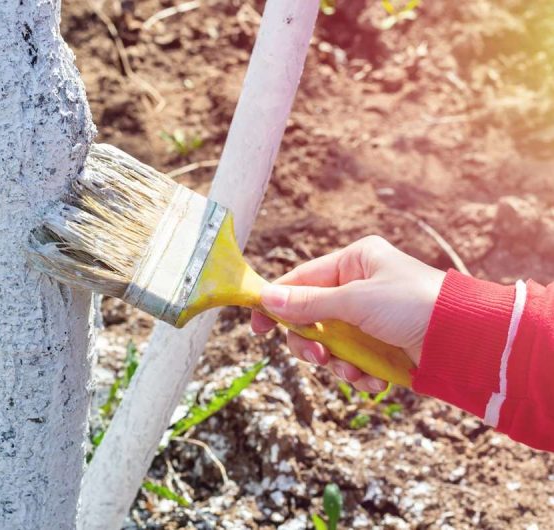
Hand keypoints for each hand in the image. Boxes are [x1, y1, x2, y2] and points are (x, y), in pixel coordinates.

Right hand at [251, 236, 444, 392]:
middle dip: (312, 343)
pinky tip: (374, 381)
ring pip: (330, 345)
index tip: (257, 327)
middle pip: (311, 318)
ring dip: (337, 363)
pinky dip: (359, 374)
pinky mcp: (382, 345)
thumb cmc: (414, 305)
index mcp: (354, 262)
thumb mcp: (354, 301)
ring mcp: (370, 318)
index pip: (301, 280)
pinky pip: (353, 361)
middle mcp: (359, 287)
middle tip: (318, 358)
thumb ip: (308, 304)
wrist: (466, 340)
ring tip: (353, 372)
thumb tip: (266, 300)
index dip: (277, 303)